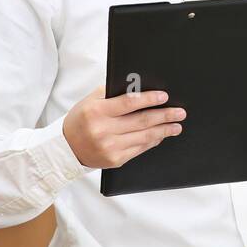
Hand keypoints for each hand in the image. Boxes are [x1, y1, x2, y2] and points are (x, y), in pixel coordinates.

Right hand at [62, 85, 184, 168]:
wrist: (66, 148)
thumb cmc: (82, 119)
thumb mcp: (91, 101)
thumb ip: (112, 93)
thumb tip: (139, 86)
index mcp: (97, 111)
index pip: (129, 102)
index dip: (149, 99)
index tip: (164, 96)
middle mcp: (103, 130)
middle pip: (141, 121)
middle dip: (164, 116)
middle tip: (180, 112)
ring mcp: (110, 147)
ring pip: (144, 137)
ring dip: (164, 130)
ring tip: (176, 125)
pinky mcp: (115, 160)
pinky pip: (140, 149)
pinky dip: (153, 141)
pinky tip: (161, 135)